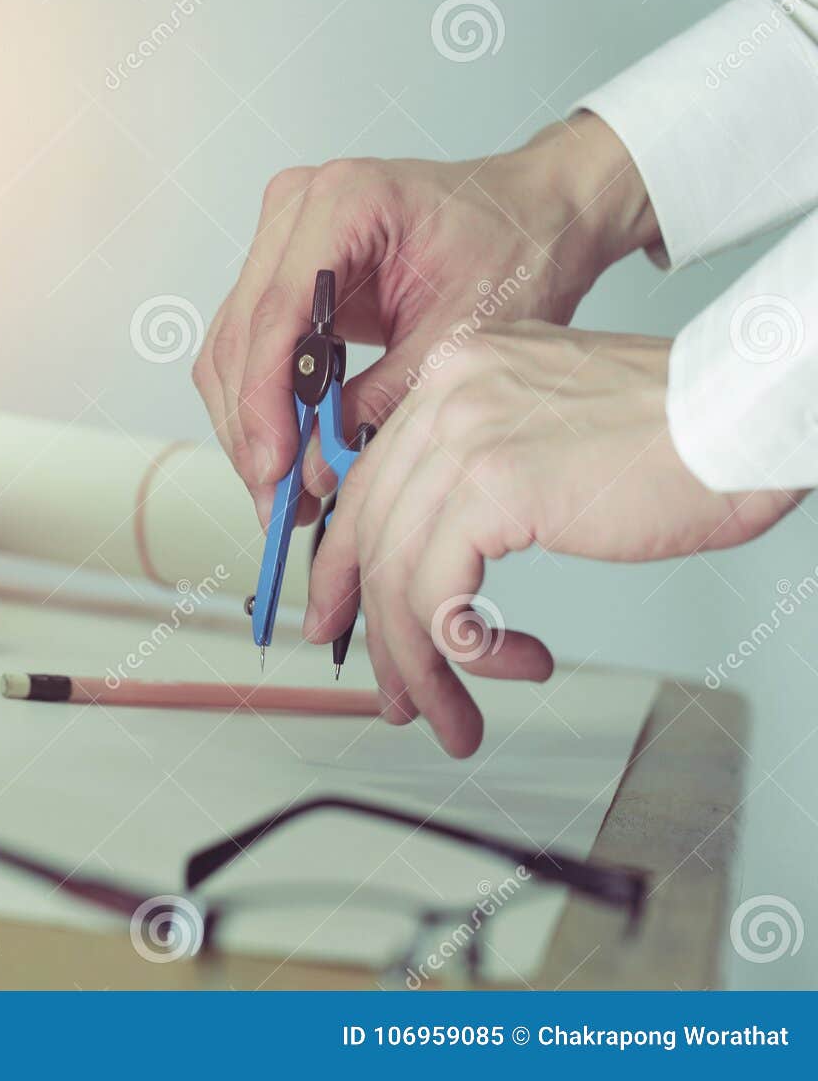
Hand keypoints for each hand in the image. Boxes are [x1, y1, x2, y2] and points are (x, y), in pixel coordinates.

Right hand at [192, 113, 658, 526]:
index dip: (264, 402)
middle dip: (252, 427)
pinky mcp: (283, 267)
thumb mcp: (460, 335)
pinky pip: (251, 344)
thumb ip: (381, 399)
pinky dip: (262, 403)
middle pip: (240, 335)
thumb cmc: (512, 248)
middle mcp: (297, 208)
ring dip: (248, 423)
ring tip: (283, 488)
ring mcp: (282, 236)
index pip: (276, 314)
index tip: (273, 467)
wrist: (532, 214)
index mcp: (344, 202)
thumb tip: (316, 468)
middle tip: (276, 499)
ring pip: (232, 346)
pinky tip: (286, 450)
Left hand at [305, 322, 803, 756]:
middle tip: (391, 689)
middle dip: (375, 627)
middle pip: (372, 530)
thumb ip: (485, 470)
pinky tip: (504, 662)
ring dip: (419, 662)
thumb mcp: (550, 433)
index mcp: (455, 375)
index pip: (370, 480)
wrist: (744, 417)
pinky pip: (438, 593)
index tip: (342, 613)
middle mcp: (447, 394)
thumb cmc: (677, 433)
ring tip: (448, 711)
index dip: (346, 560)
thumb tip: (439, 549)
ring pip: (398, 573)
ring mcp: (465, 436)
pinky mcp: (494, 487)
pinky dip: (462, 648)